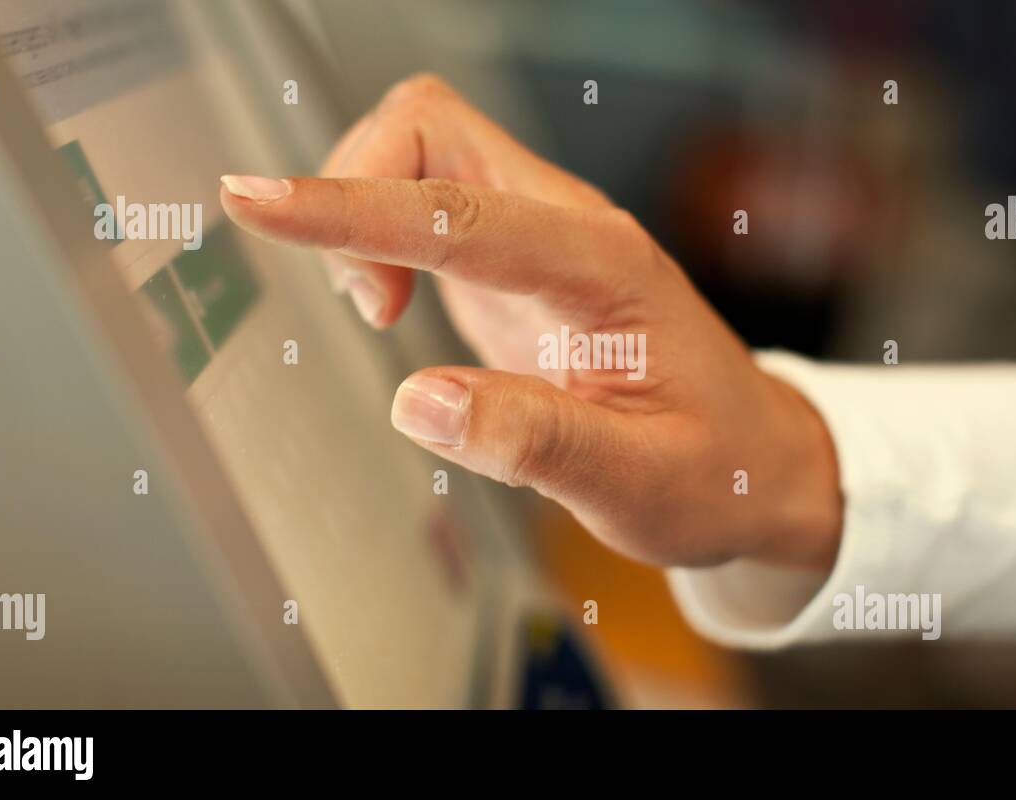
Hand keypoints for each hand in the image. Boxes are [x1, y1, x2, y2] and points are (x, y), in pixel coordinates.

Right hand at [220, 74, 841, 569]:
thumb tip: (419, 403)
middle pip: (434, 126)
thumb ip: (534, 442)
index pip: (460, 214)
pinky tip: (396, 304)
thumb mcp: (638, 482)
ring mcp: (545, 239)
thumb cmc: (713, 469)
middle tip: (369, 303)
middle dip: (358, 187)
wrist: (756, 459)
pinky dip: (384, 237)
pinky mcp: (521, 264)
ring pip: (424, 152)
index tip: (258, 203)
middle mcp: (573, 232)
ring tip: (383, 310)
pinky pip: (431, 206)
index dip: (353, 208)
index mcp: (606, 270)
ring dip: (367, 213)